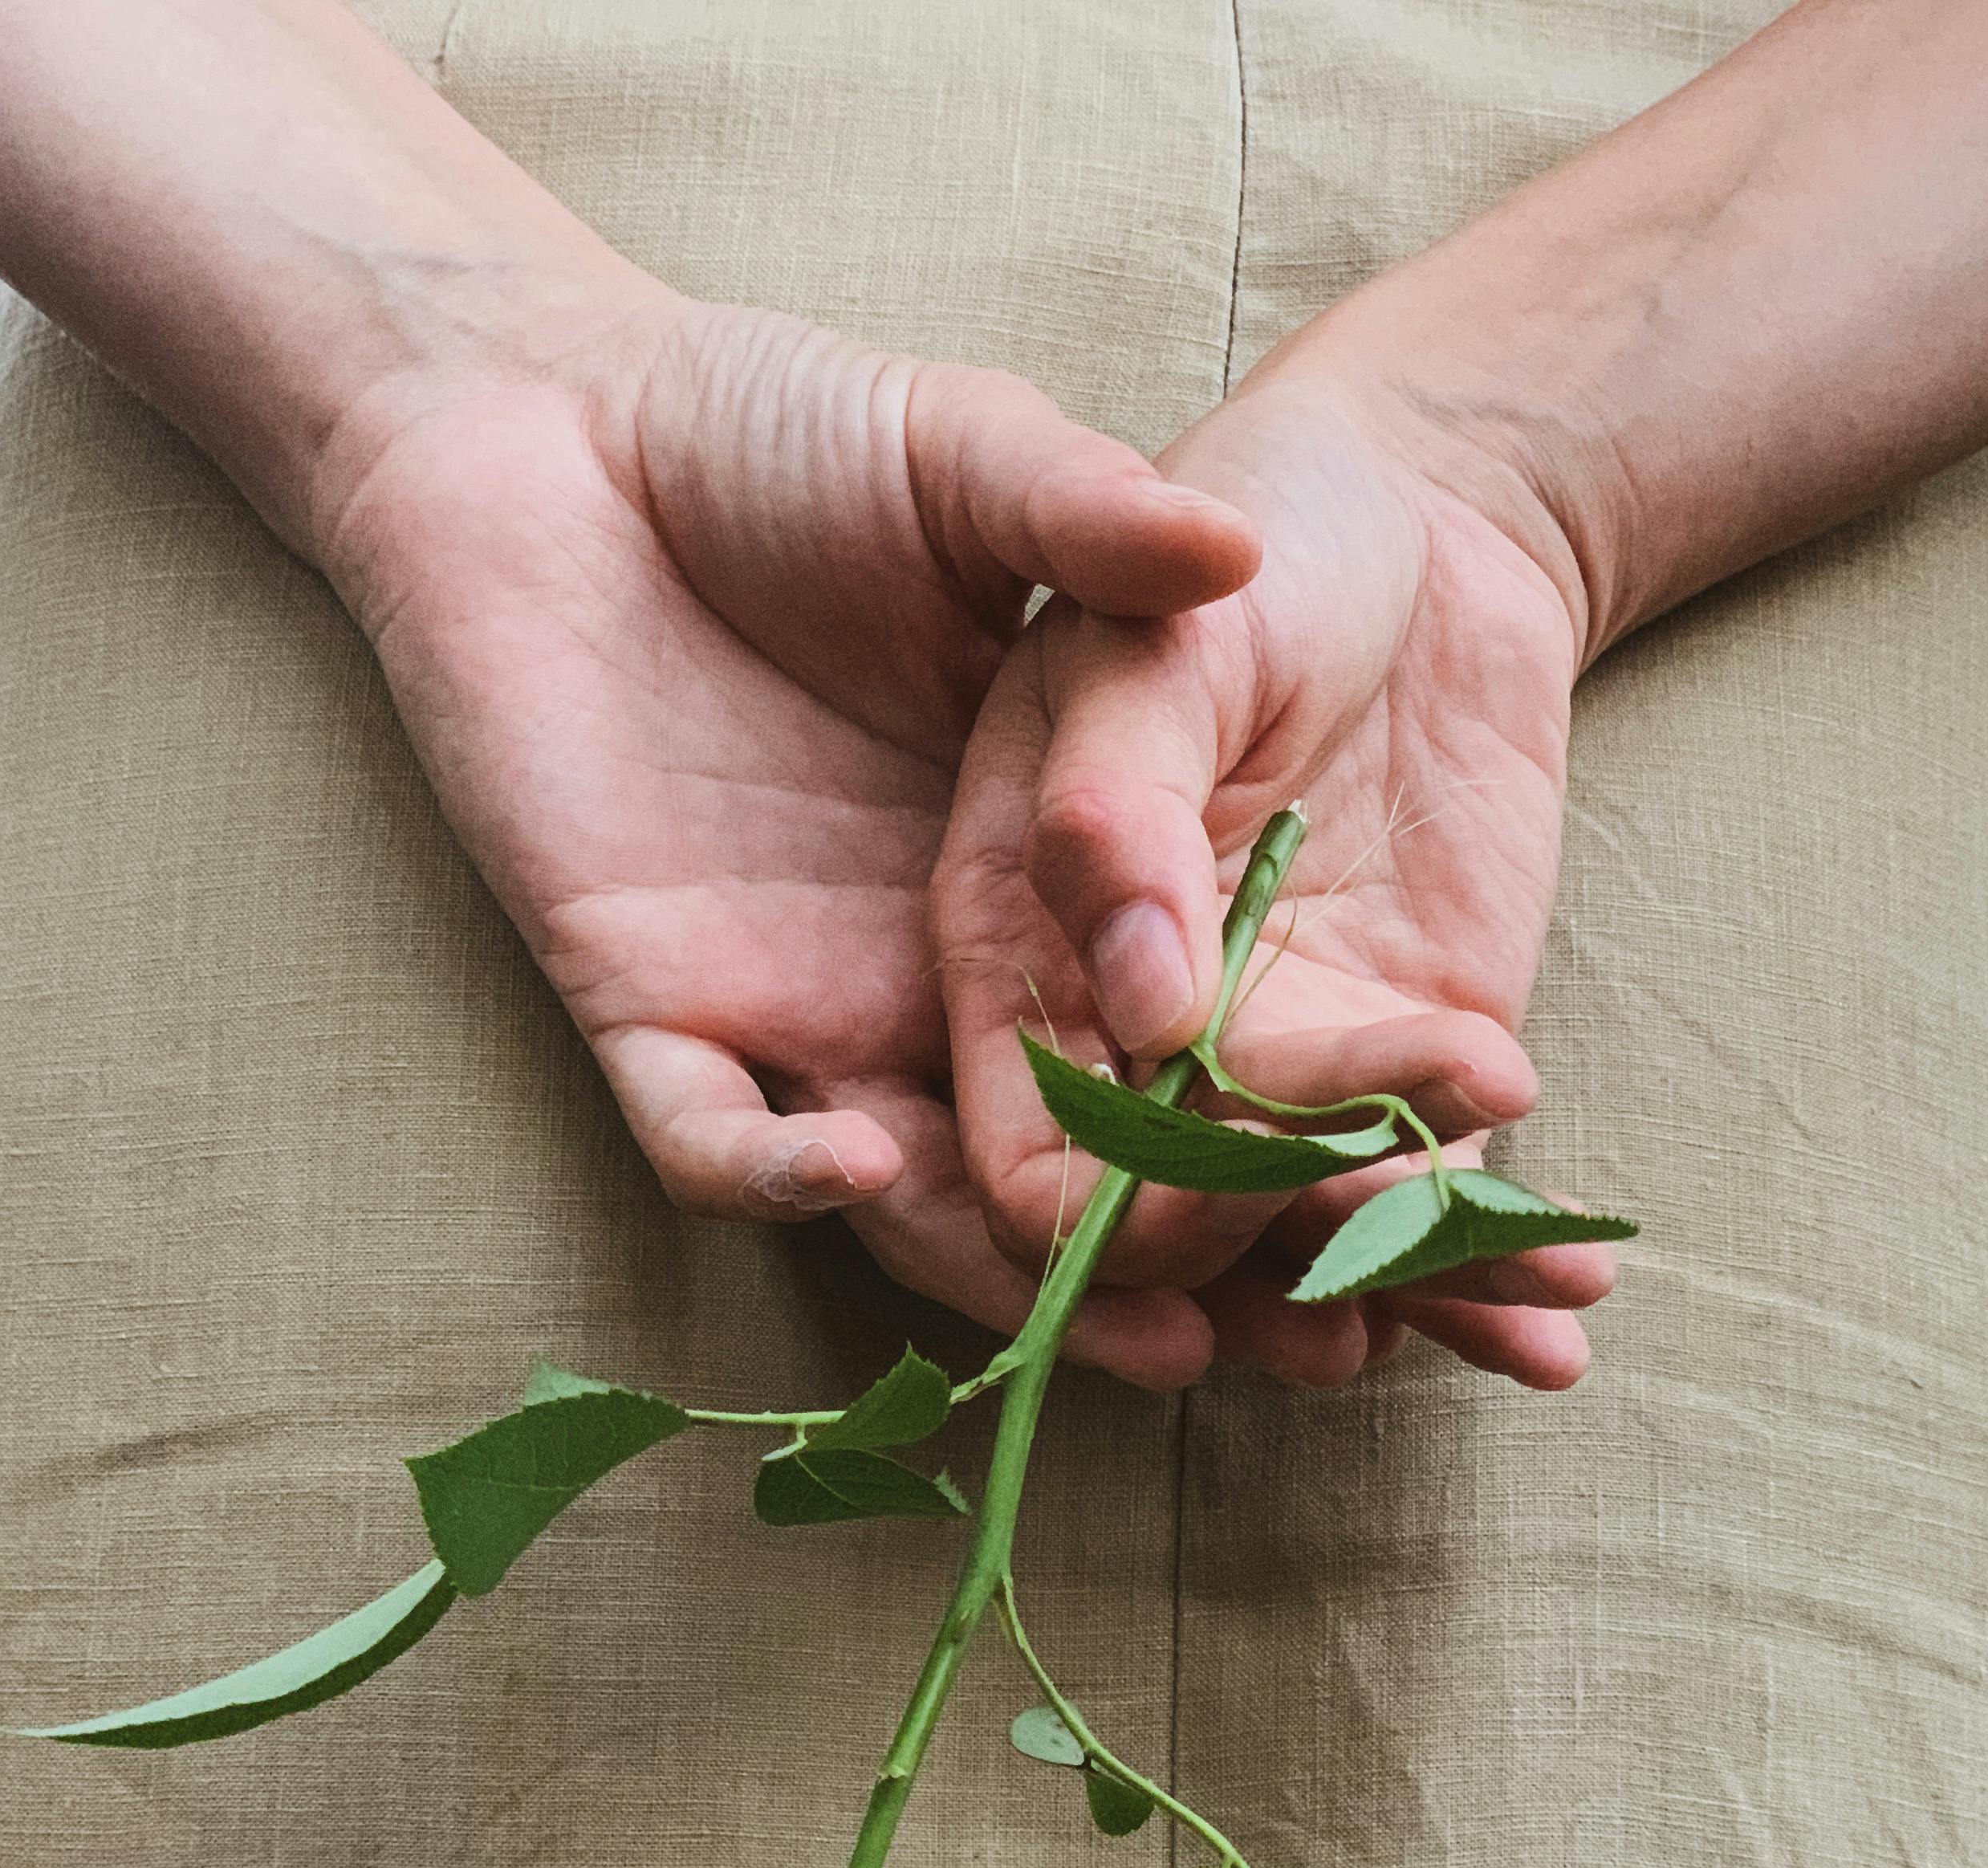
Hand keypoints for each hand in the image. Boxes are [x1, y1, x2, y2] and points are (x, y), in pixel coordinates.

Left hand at [316, 281, 1259, 1381]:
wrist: (547, 415)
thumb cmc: (773, 430)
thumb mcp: (966, 460)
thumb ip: (1091, 522)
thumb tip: (1237, 549)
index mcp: (1034, 882)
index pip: (1182, 1045)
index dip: (1298, 1122)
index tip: (1440, 1177)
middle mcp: (928, 983)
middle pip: (1082, 1170)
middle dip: (1205, 1264)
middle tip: (1331, 1332)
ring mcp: (791, 1011)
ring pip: (915, 1203)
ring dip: (1020, 1277)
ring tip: (1158, 1328)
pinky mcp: (647, 1011)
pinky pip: (708, 1140)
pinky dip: (774, 1170)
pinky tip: (868, 1159)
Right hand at [934, 361, 1616, 1389]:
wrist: (1429, 514)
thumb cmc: (1253, 538)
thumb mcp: (1152, 642)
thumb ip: (1114, 809)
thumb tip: (1146, 1007)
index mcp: (1012, 957)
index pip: (1023, 1161)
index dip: (1094, 1232)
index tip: (1207, 1216)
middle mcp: (1126, 1046)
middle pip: (1174, 1232)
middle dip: (1277, 1256)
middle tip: (1388, 1207)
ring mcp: (1266, 1064)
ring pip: (1312, 1232)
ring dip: (1416, 1281)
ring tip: (1534, 1287)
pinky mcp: (1396, 1055)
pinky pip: (1429, 1190)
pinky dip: (1496, 1257)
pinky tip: (1566, 1308)